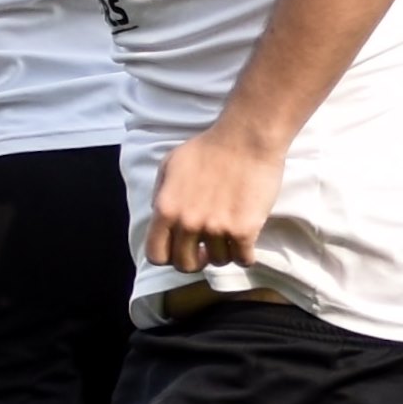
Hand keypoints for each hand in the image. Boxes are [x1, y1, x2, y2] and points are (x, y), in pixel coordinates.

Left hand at [146, 128, 283, 275]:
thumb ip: (159, 194)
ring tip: (228, 234)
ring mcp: (217, 228)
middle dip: (196, 260)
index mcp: (166, 209)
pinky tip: (246, 240)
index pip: (156, 255)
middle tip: (206, 248)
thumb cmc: (208, 148)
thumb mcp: (170, 165)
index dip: (168, 257)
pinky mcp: (244, 230)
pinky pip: (243, 260)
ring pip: (218, 262)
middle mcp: (188, 223)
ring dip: (223, 252)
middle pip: (186, 265)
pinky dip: (245, 254)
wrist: (246, 138)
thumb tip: (157, 216)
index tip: (180, 249)